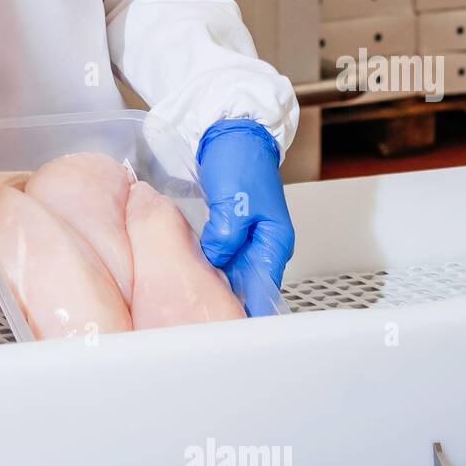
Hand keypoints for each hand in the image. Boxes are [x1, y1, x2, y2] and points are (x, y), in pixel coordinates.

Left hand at [196, 119, 294, 316]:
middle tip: (205, 327)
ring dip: (217, 288)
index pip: (264, 290)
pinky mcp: (230, 230)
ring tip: (195, 313)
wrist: (230, 131)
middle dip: (230, 306)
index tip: (233, 334)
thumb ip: (226, 235)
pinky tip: (190, 280)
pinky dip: (208, 269)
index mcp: (275, 241)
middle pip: (248, 286)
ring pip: (233, 274)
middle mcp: (265, 244)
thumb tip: (214, 258)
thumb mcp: (233, 200)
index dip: (249, 312)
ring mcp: (247, 238)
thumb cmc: (239, 159)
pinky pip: (221, 259)